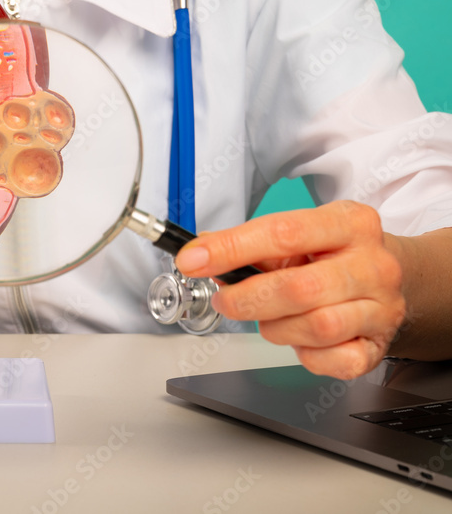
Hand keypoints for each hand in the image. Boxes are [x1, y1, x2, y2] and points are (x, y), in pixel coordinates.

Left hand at [175, 201, 405, 379]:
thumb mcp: (300, 235)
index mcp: (350, 223)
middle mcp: (373, 264)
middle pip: (300, 288)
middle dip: (248, 299)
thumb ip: (250, 243)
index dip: (230, 249)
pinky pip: (336, 360)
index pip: (283, 233)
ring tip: (268, 319)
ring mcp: (382, 307)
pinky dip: (308, 355)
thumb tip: (200, 252)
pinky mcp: (380, 345)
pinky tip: (300, 339)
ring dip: (276, 328)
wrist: (390, 279)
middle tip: (226, 301)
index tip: (193, 260)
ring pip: (318, 327)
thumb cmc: (334, 255)